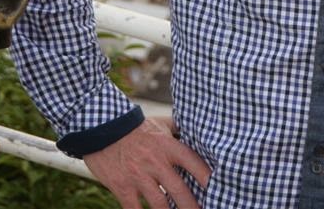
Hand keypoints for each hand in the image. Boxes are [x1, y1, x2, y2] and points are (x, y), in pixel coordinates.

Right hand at [82, 117, 210, 208]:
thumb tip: (198, 129)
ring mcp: (138, 176)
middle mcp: (155, 162)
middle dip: (193, 206)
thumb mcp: (159, 124)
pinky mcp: (122, 187)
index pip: (193, 163)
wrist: (102, 127)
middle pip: (180, 190)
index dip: (207, 178)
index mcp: (167, 146)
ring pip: (159, 204)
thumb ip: (178, 128)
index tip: (220, 189)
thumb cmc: (135, 128)